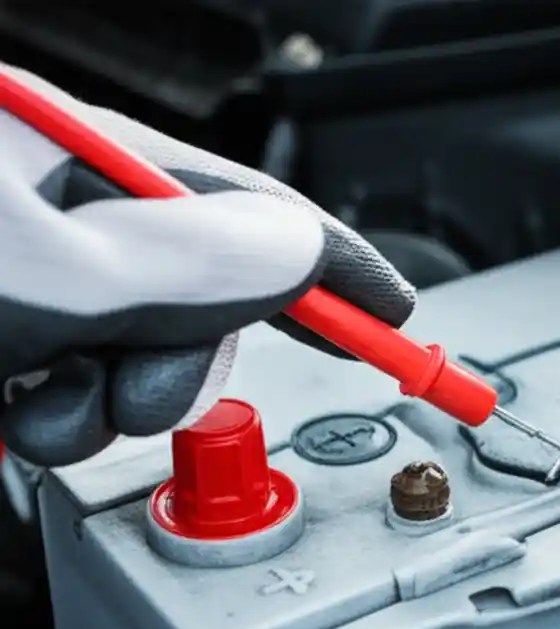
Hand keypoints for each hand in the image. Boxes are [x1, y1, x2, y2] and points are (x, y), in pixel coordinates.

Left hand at [0, 65, 415, 465]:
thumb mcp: (47, 272)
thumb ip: (185, 264)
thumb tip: (298, 254)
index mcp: (77, 150)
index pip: (247, 202)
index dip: (333, 265)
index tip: (391, 317)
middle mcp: (59, 201)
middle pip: (196, 292)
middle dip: (177, 365)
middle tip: (132, 395)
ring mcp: (30, 269)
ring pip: (135, 350)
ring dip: (104, 407)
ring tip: (35, 411)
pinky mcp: (5, 329)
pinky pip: (74, 382)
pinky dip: (58, 418)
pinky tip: (10, 414)